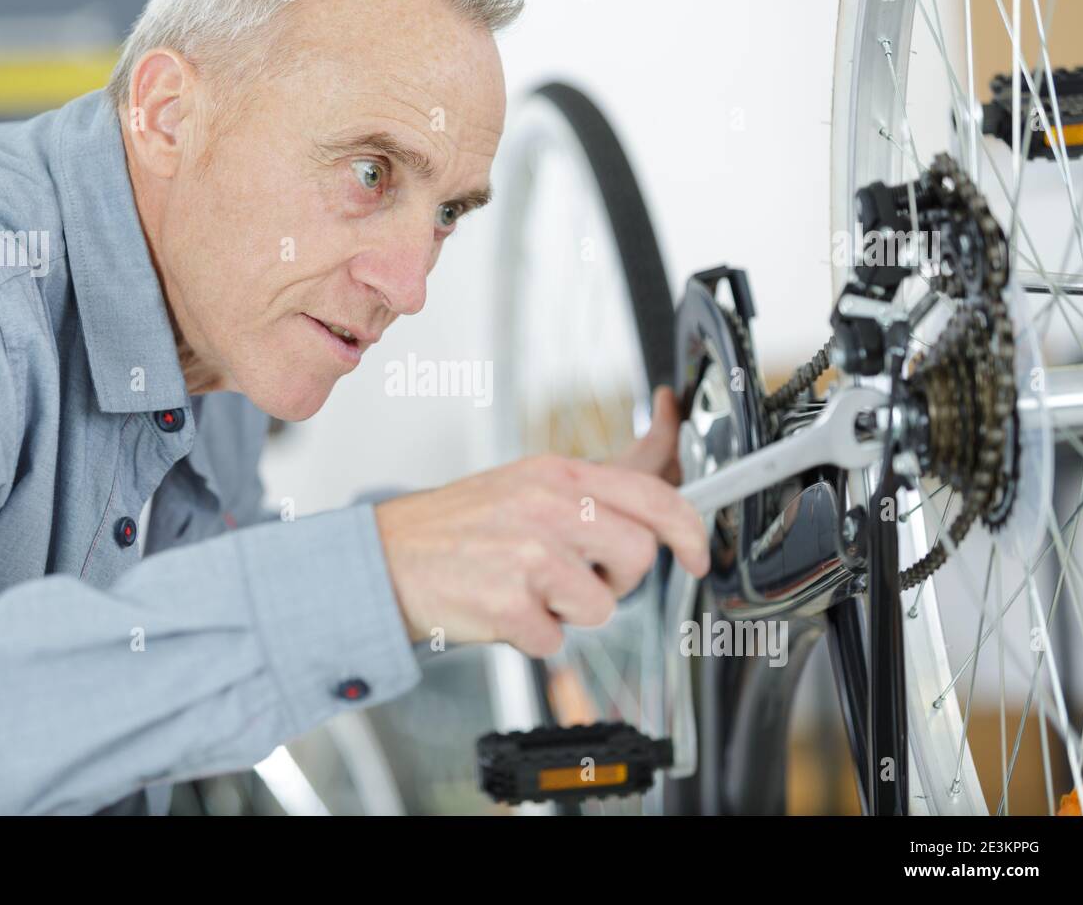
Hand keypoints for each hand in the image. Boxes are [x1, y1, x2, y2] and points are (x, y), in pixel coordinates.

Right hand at [374, 398, 707, 657]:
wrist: (386, 558)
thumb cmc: (461, 525)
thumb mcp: (529, 483)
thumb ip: (599, 480)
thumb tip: (665, 442)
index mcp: (557, 475)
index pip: (652, 496)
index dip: (689, 530)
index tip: (696, 556)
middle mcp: (546, 508)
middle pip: (638, 557)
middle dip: (616, 579)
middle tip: (576, 576)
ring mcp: (527, 556)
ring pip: (601, 607)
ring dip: (569, 612)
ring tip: (529, 590)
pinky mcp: (507, 605)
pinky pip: (555, 641)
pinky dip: (530, 636)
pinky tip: (501, 609)